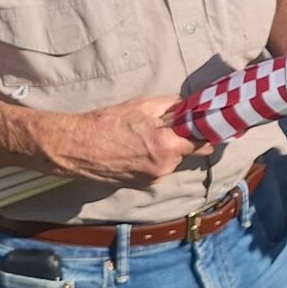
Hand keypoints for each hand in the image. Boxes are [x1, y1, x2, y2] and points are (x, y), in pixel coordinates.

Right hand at [55, 95, 212, 184]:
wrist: (74, 147)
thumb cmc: (106, 123)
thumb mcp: (143, 105)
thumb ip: (172, 106)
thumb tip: (190, 104)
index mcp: (168, 147)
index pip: (203, 141)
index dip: (208, 130)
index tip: (213, 122)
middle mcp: (163, 167)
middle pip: (188, 151)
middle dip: (186, 138)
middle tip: (175, 123)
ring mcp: (151, 178)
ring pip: (172, 160)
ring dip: (168, 148)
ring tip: (147, 134)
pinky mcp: (139, 183)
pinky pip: (156, 168)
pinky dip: (154, 157)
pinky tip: (137, 146)